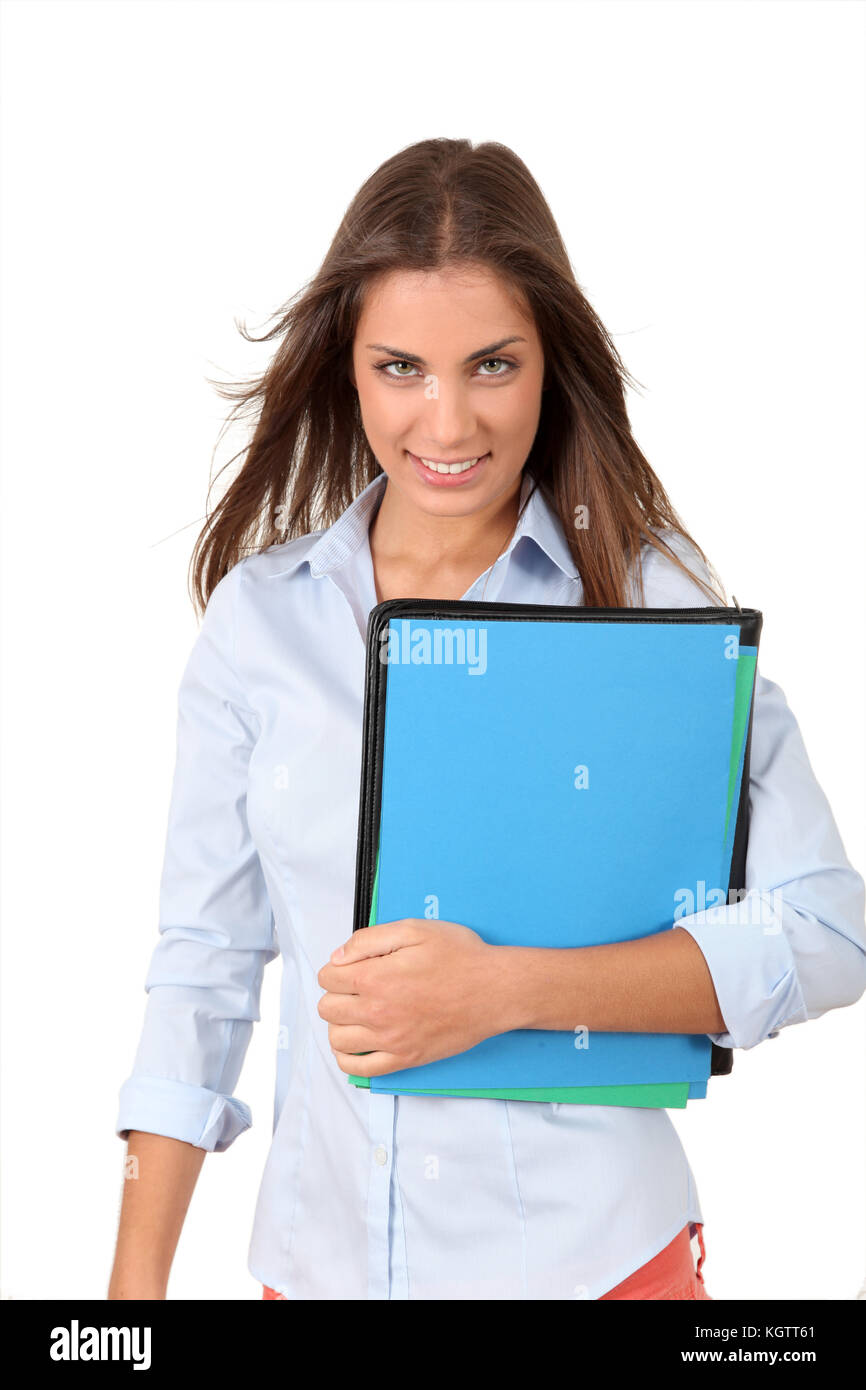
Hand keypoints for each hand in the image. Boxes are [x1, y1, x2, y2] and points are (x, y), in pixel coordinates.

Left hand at [317, 919, 517, 1076]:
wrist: (495, 990)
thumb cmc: (461, 957)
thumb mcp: (415, 929)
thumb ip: (368, 939)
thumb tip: (338, 956)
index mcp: (376, 978)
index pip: (327, 977)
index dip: (336, 967)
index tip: (352, 965)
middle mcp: (378, 1012)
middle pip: (327, 1008)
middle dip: (336, 993)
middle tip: (357, 986)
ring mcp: (391, 1040)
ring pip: (337, 1039)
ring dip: (340, 1023)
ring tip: (359, 1011)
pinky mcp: (405, 1059)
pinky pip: (359, 1069)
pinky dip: (349, 1058)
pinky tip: (358, 1042)